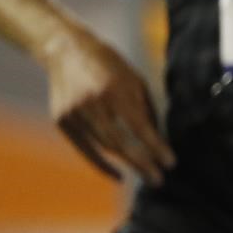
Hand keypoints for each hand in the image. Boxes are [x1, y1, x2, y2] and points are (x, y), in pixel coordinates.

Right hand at [41, 31, 173, 183]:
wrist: (67, 52)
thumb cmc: (110, 66)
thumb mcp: (135, 80)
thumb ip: (146, 110)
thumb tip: (158, 140)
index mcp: (115, 90)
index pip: (139, 126)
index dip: (156, 147)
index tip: (171, 163)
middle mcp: (93, 103)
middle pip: (120, 143)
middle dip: (142, 163)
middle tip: (159, 180)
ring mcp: (74, 113)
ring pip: (103, 148)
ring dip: (126, 165)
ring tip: (146, 176)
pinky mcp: (62, 120)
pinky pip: (85, 149)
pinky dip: (101, 164)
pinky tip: (118, 174)